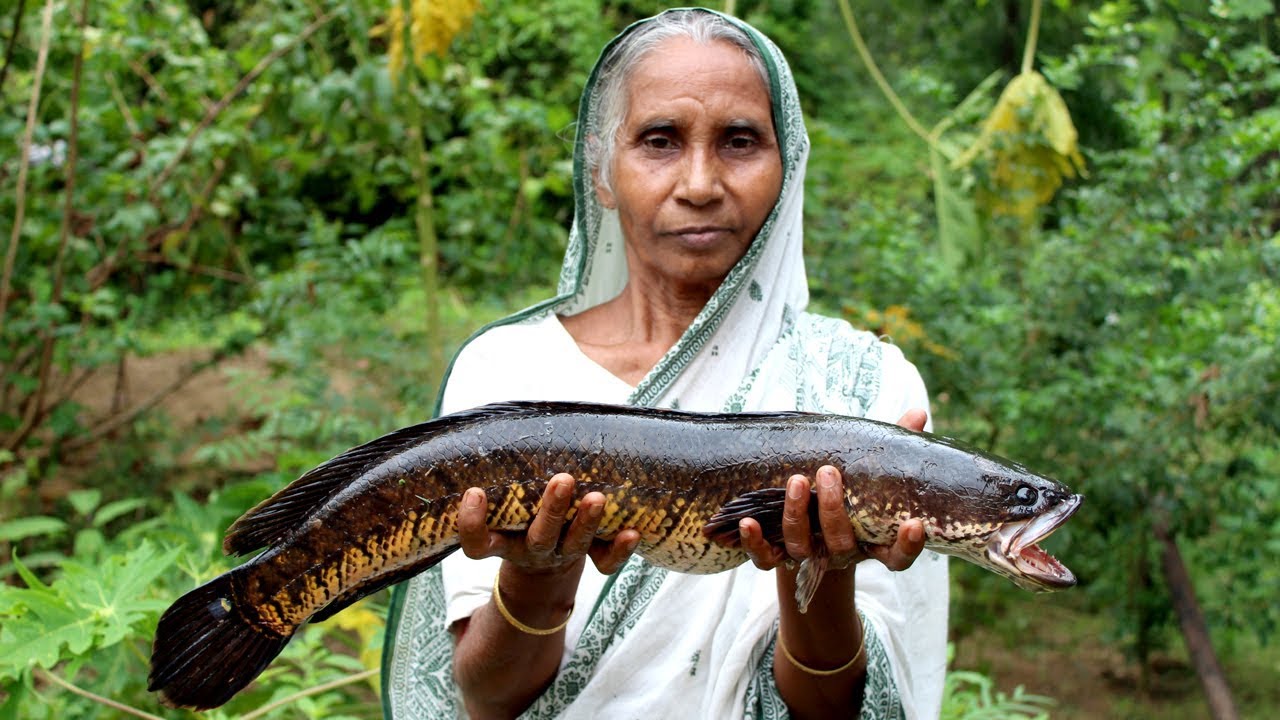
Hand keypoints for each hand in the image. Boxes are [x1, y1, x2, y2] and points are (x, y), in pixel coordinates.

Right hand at [456, 473, 638, 575]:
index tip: (475, 492)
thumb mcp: (506, 497)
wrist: (546, 560)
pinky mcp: (589, 559)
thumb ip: (504, 469)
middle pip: (538, 538)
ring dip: (587, 522)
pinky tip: (632, 532)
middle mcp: (530, 549)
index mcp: (502, 538)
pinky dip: (619, 551)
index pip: (477, 543)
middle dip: (552, 510)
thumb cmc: (519, 510)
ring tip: (597, 497)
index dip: (472, 524)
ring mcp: (561, 556)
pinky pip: (605, 563)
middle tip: (563, 480)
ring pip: (574, 546)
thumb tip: (508, 413)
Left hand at [738, 409, 928, 572]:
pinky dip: (754, 542)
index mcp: (870, 541)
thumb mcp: (870, 472)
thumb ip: (892, 449)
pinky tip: (747, 521)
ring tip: (795, 481)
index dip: (908, 545)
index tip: (915, 524)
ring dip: (796, 515)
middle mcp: (840, 553)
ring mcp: (808, 557)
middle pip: (841, 544)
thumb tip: (918, 413)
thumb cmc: (848, 492)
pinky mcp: (776, 558)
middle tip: (828, 472)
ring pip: (801, 546)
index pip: (897, 555)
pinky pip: (764, 559)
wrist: (809, 529)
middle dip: (833, 510)